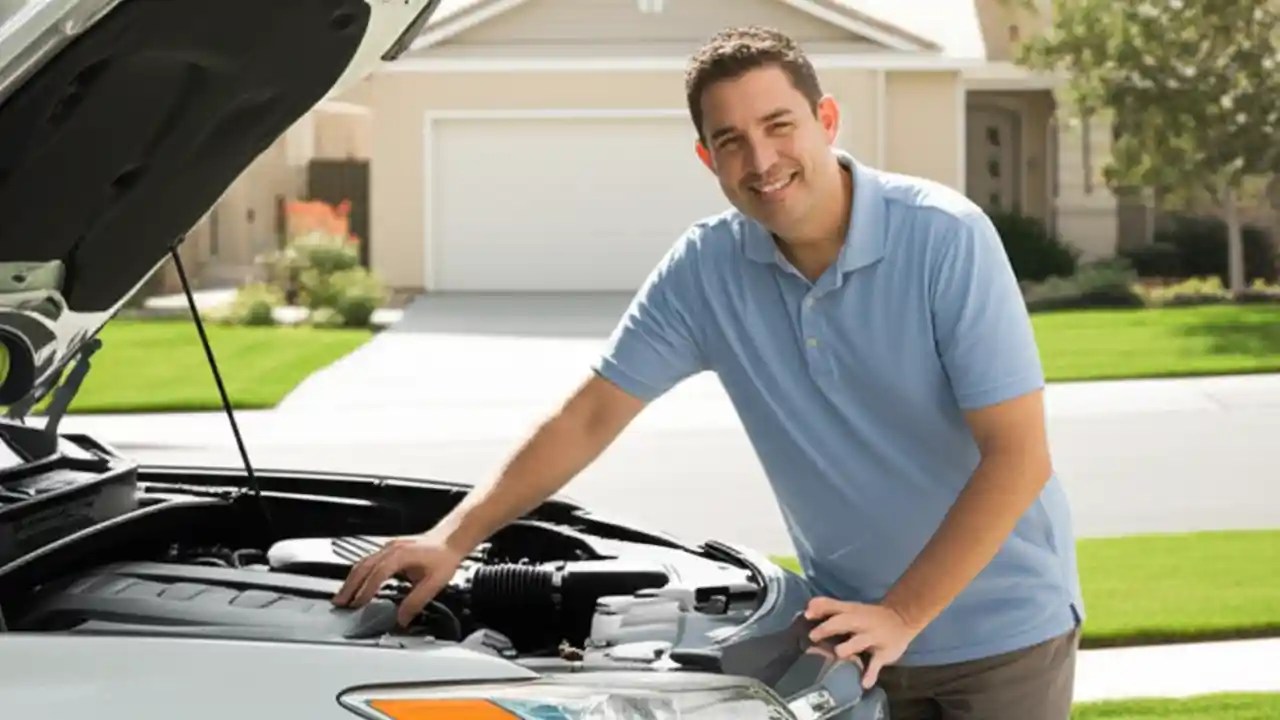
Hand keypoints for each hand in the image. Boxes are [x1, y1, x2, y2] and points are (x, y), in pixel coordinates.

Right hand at [331, 533, 466, 626]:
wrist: (451, 538)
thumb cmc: (445, 556)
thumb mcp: (435, 582)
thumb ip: (417, 601)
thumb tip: (402, 619)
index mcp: (402, 554)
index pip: (378, 573)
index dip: (367, 589)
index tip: (359, 604)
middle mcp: (392, 548)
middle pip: (363, 566)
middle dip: (350, 586)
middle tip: (339, 603)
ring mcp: (389, 547)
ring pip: (363, 562)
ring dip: (351, 580)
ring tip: (342, 597)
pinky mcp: (390, 549)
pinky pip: (368, 560)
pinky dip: (359, 573)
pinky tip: (356, 584)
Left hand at [805, 597, 921, 688]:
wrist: (902, 618)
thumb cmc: (868, 615)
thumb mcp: (851, 608)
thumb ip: (829, 607)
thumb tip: (807, 608)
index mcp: (851, 611)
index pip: (834, 607)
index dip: (820, 609)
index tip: (806, 615)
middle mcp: (860, 622)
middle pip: (843, 622)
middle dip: (828, 628)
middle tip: (813, 636)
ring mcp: (873, 637)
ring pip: (859, 642)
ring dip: (848, 647)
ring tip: (839, 653)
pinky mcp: (884, 653)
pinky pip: (876, 663)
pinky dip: (871, 673)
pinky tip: (864, 683)